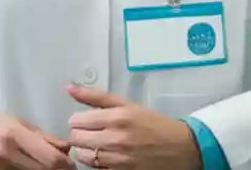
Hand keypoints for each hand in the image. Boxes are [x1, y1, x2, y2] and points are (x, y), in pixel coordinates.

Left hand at [66, 85, 200, 169]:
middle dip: (80, 134)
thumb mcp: (127, 104)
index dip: (78, 120)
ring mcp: (119, 159)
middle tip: (91, 133)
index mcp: (117, 117)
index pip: (76, 121)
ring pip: (82, 155)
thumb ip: (95, 96)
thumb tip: (69, 88)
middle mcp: (116, 139)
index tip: (86, 121)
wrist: (181, 148)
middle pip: (75, 138)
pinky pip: (96, 168)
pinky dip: (97, 163)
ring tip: (98, 145)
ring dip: (86, 150)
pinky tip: (106, 156)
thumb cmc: (153, 124)